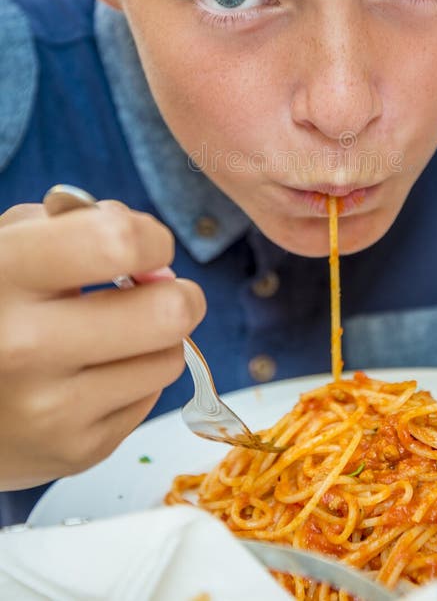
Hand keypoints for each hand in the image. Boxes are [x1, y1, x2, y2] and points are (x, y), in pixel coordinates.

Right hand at [0, 200, 205, 489]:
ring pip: (169, 359)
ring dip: (156, 341)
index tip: (147, 246)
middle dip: (179, 294)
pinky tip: (94, 375)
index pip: (118, 242)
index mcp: (6, 275)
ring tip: (116, 336)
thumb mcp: (11, 246)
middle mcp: (24, 345)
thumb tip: (152, 254)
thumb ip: (77, 225)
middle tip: (160, 292)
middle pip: (168, 312)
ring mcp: (51, 408)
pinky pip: (149, 400)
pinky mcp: (76, 451)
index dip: (151, 238)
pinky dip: (134, 381)